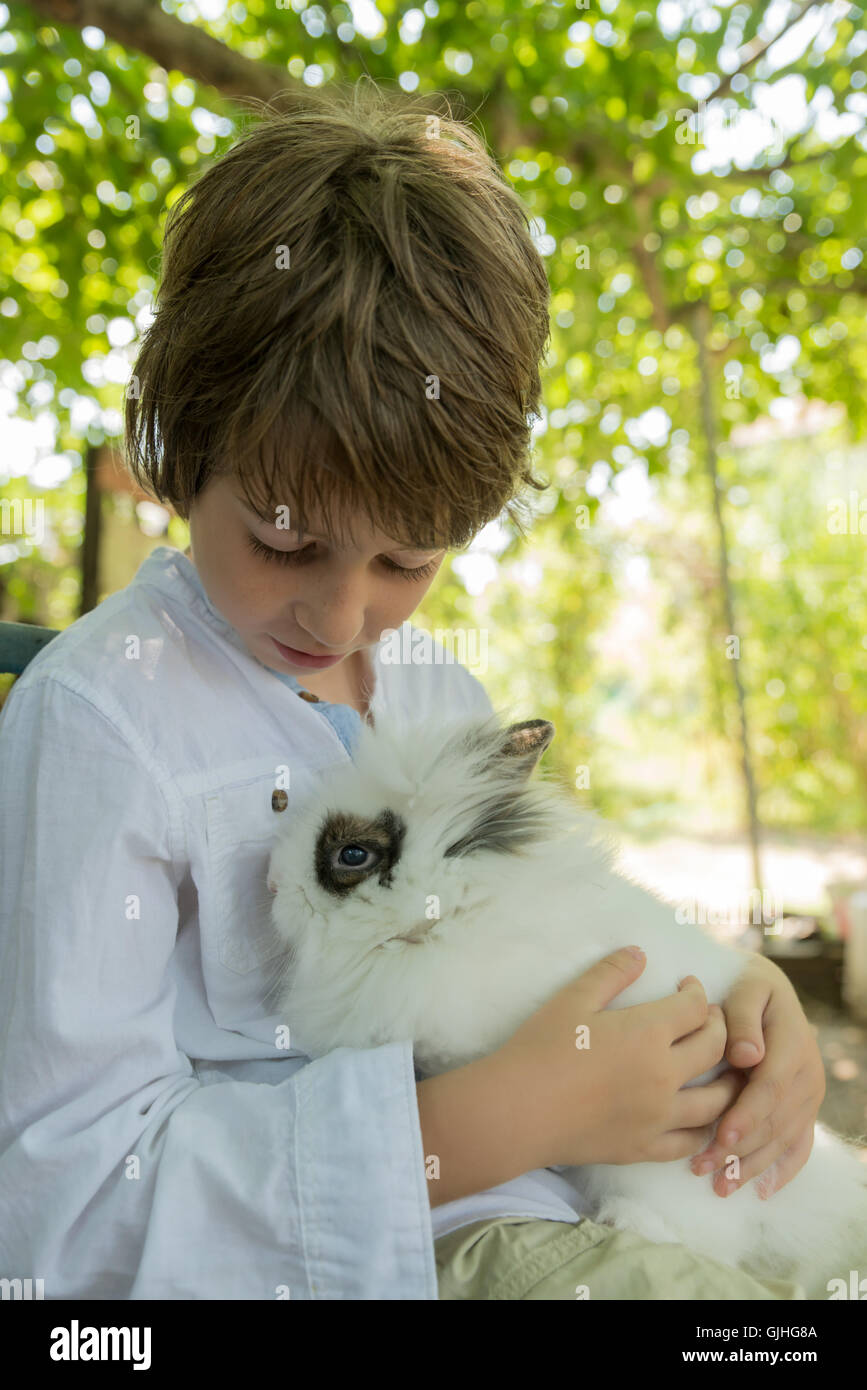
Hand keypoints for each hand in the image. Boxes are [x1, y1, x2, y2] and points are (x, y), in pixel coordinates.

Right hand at [499, 947, 745, 1169]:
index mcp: (648, 1033)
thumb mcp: (572, 999)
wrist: (516, 1111)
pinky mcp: (644, 1148)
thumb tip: (640, 953)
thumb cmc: (540, 1049)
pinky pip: (689, 1141)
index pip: (694, 1008)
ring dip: (728, 1081)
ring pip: (715, 1100)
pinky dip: (704, 1129)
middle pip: (715, 1048)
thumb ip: (610, 972)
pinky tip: (702, 1119)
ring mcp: (658, 1117)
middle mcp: (664, 1075)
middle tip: (711, 1019)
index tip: (688, 986)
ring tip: (724, 1071)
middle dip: (720, 1028)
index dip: (697, 992)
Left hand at [688, 949, 825, 1198]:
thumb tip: (747, 1054)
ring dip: (752, 1166)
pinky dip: (781, 1171)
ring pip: (782, 1139)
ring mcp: (809, 1096)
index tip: (721, 1135)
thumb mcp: (747, 988)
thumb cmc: (748, 987)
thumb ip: (744, 1018)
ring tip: (719, 1186)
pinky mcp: (804, 1110)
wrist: (767, 991)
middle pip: (775, 1120)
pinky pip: (798, 1146)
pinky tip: (760, 1192)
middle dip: (741, 1149)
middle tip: (703, 1169)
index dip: (748, 1113)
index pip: (771, 1087)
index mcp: (794, 1044)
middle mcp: (808, 1074)